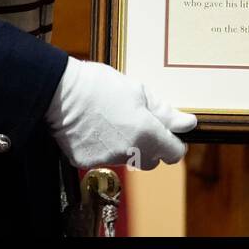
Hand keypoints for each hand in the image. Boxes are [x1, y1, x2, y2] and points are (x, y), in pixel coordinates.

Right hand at [44, 56, 197, 169]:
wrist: (60, 91)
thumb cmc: (100, 85)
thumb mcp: (138, 91)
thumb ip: (164, 112)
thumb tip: (187, 123)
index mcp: (146, 133)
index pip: (174, 153)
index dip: (174, 144)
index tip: (170, 135)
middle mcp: (129, 152)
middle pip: (152, 161)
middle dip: (152, 146)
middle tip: (140, 124)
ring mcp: (107, 159)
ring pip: (128, 159)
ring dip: (127, 146)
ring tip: (112, 121)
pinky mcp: (87, 162)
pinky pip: (104, 159)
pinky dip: (104, 147)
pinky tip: (95, 128)